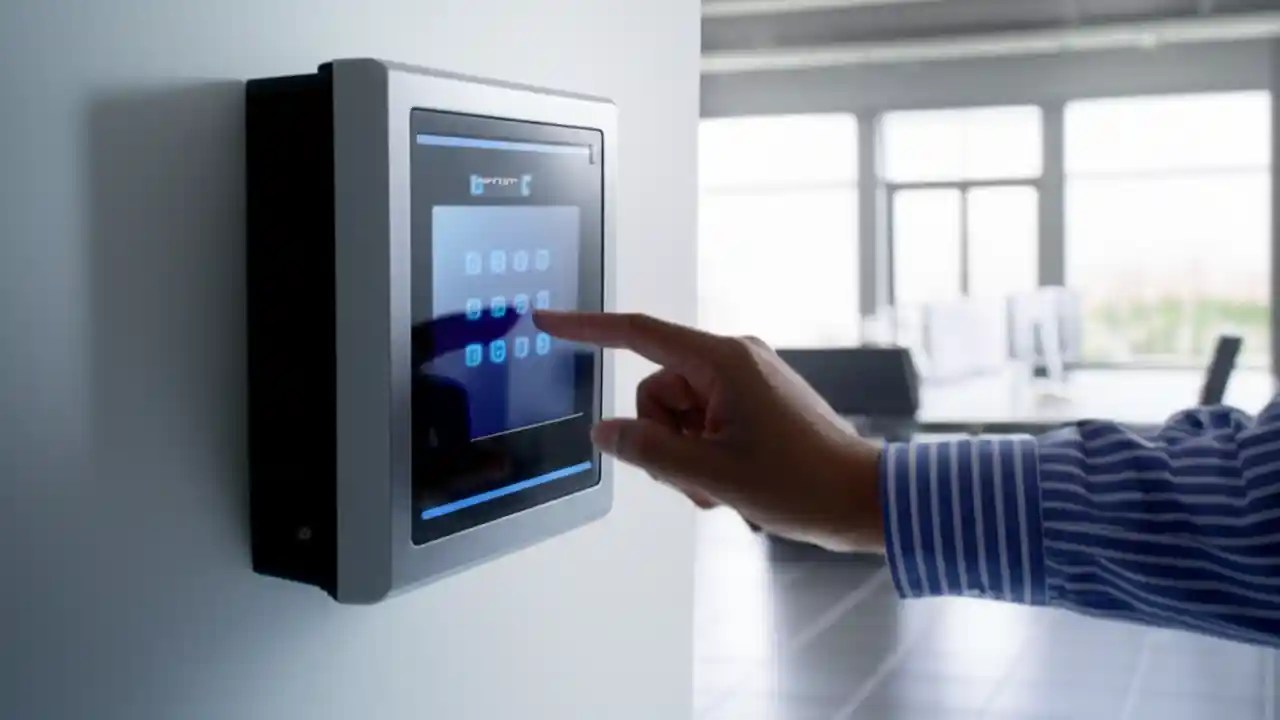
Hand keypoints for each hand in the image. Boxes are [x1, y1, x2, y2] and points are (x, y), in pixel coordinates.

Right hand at [534, 311, 884, 552]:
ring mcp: (745, 380)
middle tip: (698, 478)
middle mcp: (733, 360)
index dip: (587, 328)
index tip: (548, 319)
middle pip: (656, 392)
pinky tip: (730, 483)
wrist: (862, 499)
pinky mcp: (754, 401)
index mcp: (722, 361)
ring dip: (685, 457)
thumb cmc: (801, 482)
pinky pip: (702, 423)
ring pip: (676, 415)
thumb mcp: (710, 474)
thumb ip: (648, 450)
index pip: (637, 334)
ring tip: (721, 486)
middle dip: (663, 441)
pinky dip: (703, 456)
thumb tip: (606, 432)